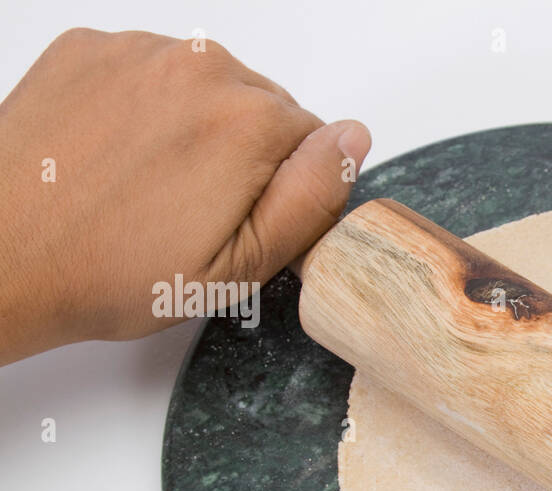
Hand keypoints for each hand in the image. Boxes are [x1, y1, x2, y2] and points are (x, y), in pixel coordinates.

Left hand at [0, 29, 369, 363]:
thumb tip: (353, 140)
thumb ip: (310, 199)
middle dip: (244, 157)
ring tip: (149, 188)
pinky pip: (148, 73)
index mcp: (249, 121)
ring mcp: (138, 51)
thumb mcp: (239, 266)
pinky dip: (143, 109)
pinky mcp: (90, 50)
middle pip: (261, 108)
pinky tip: (115, 158)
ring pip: (205, 88)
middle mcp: (199, 67)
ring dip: (193, 131)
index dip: (285, 191)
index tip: (241, 224)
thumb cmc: (108, 271)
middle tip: (193, 214)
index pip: (315, 141)